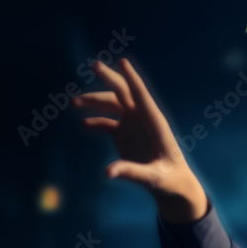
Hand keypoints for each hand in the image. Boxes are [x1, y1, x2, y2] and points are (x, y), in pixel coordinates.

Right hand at [74, 58, 207, 223]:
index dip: (132, 80)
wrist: (172, 185)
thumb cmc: (170, 181)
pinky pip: (107, 122)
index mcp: (156, 124)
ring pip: (112, 104)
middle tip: (94, 65)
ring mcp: (134, 124)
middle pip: (125, 93)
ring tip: (73, 103)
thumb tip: (108, 172)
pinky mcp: (125, 134)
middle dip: (110, 79)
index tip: (123, 62)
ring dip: (94, 101)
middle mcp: (144, 119)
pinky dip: (95, 121)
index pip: (143, 97)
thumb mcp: (153, 178)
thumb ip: (131, 173)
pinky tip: (84, 125)